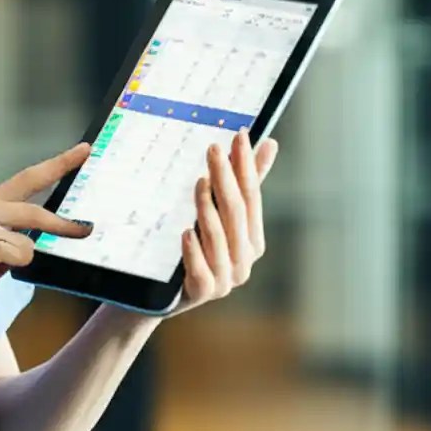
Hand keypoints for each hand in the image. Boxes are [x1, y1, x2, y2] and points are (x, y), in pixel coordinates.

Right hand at [0, 144, 93, 346]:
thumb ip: (2, 248)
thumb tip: (31, 245)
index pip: (21, 183)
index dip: (53, 167)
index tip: (81, 152)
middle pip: (31, 203)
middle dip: (62, 219)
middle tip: (87, 229)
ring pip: (28, 234)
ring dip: (21, 259)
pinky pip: (20, 253)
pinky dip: (12, 268)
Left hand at [170, 129, 277, 316]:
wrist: (159, 294)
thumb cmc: (193, 247)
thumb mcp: (216, 214)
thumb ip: (242, 183)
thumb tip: (270, 143)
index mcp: (252, 240)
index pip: (252, 197)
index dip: (247, 166)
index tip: (239, 136)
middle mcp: (244, 261)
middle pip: (236, 213)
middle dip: (227, 178)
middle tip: (214, 149)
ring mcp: (226, 279)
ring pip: (220, 238)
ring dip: (209, 208)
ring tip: (200, 182)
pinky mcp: (203, 293)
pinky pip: (200, 270)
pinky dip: (193, 250)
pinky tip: (185, 232)